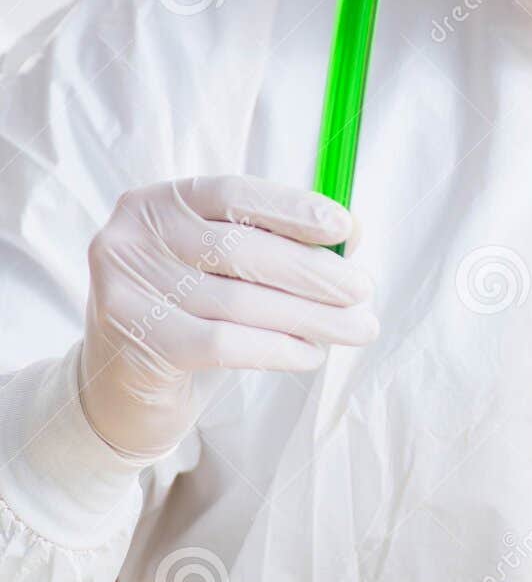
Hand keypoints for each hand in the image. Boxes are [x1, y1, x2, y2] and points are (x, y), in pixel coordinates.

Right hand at [80, 175, 377, 457]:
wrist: (118, 388)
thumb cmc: (187, 314)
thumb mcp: (225, 269)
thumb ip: (278, 242)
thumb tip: (352, 232)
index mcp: (158, 202)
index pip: (232, 193)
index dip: (292, 208)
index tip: (345, 228)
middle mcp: (133, 237)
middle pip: (241, 250)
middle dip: (314, 272)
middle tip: (363, 292)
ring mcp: (125, 288)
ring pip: (239, 301)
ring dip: (311, 316)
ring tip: (357, 327)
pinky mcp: (134, 340)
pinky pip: (224, 343)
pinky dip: (278, 348)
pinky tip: (311, 354)